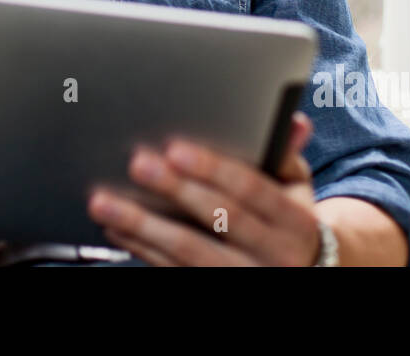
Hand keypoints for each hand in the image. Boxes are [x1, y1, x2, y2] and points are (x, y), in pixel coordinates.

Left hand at [86, 112, 318, 265]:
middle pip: (218, 220)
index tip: (176, 147)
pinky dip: (141, 250)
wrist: (305, 272)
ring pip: (188, 254)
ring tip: (105, 203)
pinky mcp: (216, 288)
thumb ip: (286, 154)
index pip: (252, 191)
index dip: (213, 169)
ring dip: (142, 227)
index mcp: (296, 223)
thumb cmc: (289, 217)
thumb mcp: (298, 186)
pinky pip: (173, 272)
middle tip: (137, 164)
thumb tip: (292, 120)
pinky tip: (116, 230)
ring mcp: (243, 278)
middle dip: (174, 190)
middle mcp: (274, 256)